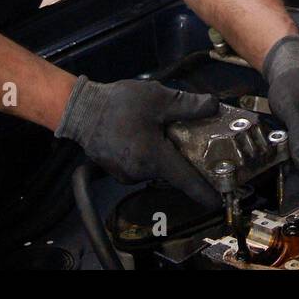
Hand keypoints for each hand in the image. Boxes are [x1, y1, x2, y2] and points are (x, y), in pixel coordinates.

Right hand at [55, 76, 220, 205]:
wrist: (80, 109)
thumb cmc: (119, 104)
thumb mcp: (158, 98)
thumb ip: (189, 105)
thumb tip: (214, 106)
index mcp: (155, 158)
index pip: (187, 181)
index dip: (205, 192)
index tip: (219, 200)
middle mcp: (141, 173)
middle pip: (173, 172)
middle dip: (184, 158)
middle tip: (193, 140)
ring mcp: (127, 174)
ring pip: (157, 168)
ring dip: (165, 154)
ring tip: (163, 131)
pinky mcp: (117, 171)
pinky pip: (142, 166)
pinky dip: (149, 154)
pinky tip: (145, 135)